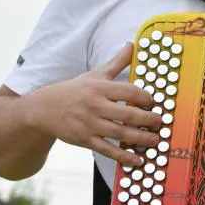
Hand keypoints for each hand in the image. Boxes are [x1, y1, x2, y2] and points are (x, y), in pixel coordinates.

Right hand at [25, 43, 161, 166]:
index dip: (146, 98)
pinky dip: (124, 156)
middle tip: (160, 123)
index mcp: (100, 88)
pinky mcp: (84, 139)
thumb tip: (131, 45)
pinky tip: (137, 160)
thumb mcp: (95, 75)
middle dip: (148, 119)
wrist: (43, 108)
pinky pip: (108, 149)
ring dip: (140, 138)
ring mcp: (90, 124)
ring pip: (120, 133)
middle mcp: (95, 105)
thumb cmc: (74, 90)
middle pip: (127, 114)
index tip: (155, 103)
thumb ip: (116, 62)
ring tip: (155, 140)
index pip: (129, 91)